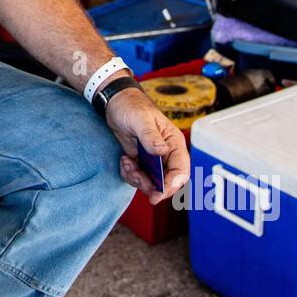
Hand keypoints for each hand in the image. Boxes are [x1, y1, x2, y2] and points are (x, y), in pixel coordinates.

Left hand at [104, 77, 189, 204]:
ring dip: (138, 179)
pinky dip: (130, 174)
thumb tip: (162, 152)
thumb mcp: (141, 119)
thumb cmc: (131, 106)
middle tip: (137, 179)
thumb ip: (151, 136)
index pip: (181, 170)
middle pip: (167, 181)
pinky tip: (124, 160)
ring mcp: (153, 159)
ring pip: (152, 182)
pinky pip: (138, 177)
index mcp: (173, 143)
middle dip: (152, 186)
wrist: (115, 103)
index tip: (158, 193)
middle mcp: (166, 154)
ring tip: (127, 163)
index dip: (172, 184)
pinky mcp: (141, 161)